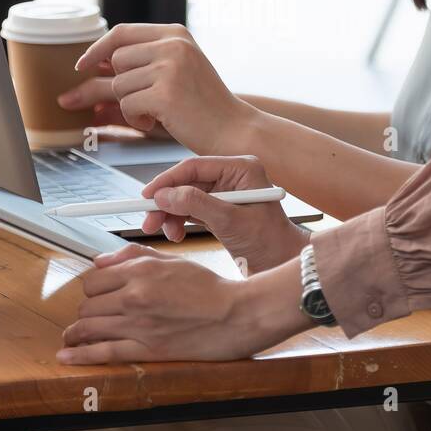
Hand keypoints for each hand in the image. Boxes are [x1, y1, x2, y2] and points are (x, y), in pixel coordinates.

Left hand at [57, 245, 308, 363]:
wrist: (235, 314)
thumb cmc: (208, 287)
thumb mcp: (172, 260)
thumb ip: (134, 256)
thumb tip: (100, 260)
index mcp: (141, 271)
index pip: (94, 279)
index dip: (92, 287)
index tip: (97, 294)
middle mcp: (134, 296)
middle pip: (88, 304)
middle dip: (87, 310)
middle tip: (94, 315)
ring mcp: (138, 325)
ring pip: (89, 327)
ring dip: (77, 332)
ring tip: (72, 336)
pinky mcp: (146, 349)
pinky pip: (103, 352)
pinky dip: (80, 355)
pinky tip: (66, 356)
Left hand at [59, 23, 256, 154]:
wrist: (232, 129)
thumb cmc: (203, 104)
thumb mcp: (179, 68)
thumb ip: (145, 58)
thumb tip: (94, 61)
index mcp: (175, 34)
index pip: (122, 32)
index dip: (97, 48)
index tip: (82, 64)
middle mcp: (173, 45)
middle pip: (116, 60)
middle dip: (120, 85)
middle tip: (140, 102)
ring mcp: (170, 68)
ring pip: (120, 85)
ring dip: (131, 105)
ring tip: (156, 112)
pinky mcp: (165, 94)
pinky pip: (127, 105)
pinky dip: (136, 118)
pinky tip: (157, 121)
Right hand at [141, 155, 309, 274]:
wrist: (283, 264)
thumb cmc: (269, 242)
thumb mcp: (230, 221)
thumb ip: (196, 204)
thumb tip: (163, 195)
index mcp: (242, 168)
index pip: (195, 166)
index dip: (168, 180)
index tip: (147, 196)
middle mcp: (233, 176)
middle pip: (187, 182)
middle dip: (166, 202)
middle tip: (148, 220)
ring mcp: (226, 193)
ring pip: (186, 197)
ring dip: (171, 215)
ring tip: (165, 233)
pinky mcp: (220, 209)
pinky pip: (191, 210)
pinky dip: (179, 222)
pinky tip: (176, 235)